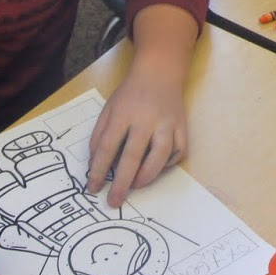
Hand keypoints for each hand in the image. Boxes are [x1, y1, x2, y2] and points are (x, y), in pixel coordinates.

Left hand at [87, 56, 188, 207]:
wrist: (160, 73)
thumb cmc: (130, 94)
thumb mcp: (108, 109)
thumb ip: (99, 136)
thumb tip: (95, 166)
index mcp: (123, 113)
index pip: (108, 147)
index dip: (98, 170)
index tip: (93, 188)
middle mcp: (146, 119)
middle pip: (133, 156)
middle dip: (122, 183)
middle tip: (113, 202)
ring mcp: (167, 123)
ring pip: (160, 156)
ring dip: (147, 176)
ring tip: (136, 186)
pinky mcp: (182, 127)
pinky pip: (178, 152)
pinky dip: (168, 164)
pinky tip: (157, 169)